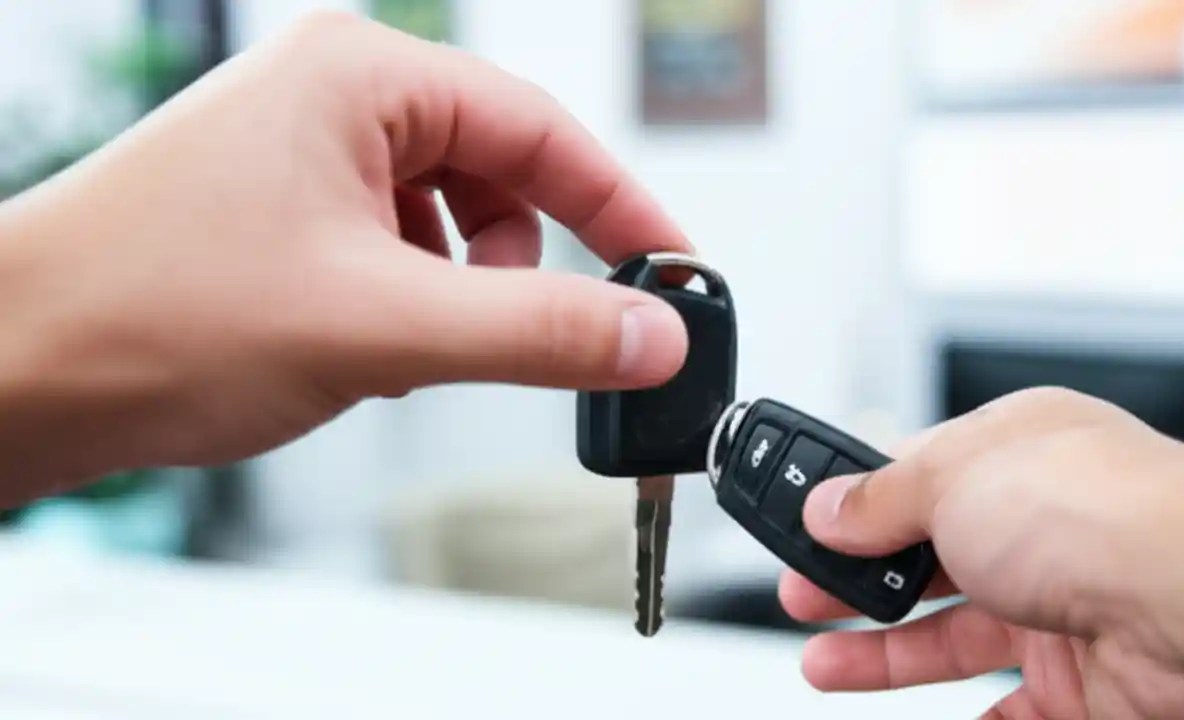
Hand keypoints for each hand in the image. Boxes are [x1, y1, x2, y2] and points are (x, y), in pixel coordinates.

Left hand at [0, 12, 689, 498]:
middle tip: (535, 327)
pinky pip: (396, 241)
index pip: (539, 127)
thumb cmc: (151, 315)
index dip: (620, 206)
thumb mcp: (384, 327)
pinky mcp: (283, 205)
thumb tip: (647, 334)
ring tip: (419, 340)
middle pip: (498, 168)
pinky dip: (413, 298)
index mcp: (356, 74)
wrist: (18, 370)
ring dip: (462, 286)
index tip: (671, 269)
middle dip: (525, 257)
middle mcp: (330, 95)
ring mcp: (302, 150)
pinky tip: (374, 341)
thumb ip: (537, 331)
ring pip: (447, 213)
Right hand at [779, 388, 1183, 717]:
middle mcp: (1043, 526)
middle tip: (802, 599)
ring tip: (825, 664)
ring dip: (885, 653)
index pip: (918, 478)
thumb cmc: (1098, 513)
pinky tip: (937, 717)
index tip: (805, 533)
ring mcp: (1065, 605)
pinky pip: (1016, 711)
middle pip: (929, 561)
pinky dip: (974, 719)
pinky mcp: (1087, 683)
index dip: (856, 507)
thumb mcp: (946, 479)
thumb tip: (826, 507)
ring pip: (956, 636)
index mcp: (1016, 455)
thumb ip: (877, 499)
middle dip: (855, 583)